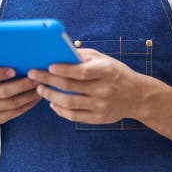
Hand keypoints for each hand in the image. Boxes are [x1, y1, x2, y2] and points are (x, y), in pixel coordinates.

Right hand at [0, 66, 40, 124]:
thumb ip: (3, 61)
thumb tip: (25, 56)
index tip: (14, 70)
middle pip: (1, 92)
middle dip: (21, 85)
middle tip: (36, 79)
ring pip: (10, 104)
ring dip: (28, 96)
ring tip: (40, 88)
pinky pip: (13, 113)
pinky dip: (27, 105)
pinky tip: (36, 98)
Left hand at [27, 49, 153, 123]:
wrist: (137, 96)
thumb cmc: (115, 73)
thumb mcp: (104, 59)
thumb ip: (83, 56)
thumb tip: (59, 52)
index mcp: (107, 71)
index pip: (82, 71)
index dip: (64, 69)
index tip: (48, 66)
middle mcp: (105, 89)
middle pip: (71, 87)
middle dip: (49, 80)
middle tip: (34, 75)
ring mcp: (102, 106)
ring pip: (70, 103)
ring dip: (51, 96)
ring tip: (40, 89)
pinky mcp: (99, 119)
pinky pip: (74, 116)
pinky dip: (60, 110)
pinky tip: (52, 103)